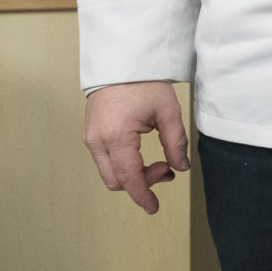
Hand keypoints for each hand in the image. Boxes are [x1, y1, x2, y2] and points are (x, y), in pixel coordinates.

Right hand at [84, 81, 187, 213]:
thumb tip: (181, 167)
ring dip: (133, 175)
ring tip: (159, 162)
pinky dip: (124, 165)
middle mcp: (97, 142)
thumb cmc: (145, 83)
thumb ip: (176, 142)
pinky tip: (143, 155)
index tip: (154, 208)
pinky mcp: (90, 135)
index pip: (129, 177)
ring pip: (109, 173)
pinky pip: (105, 161)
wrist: (121, 62)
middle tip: (167, 168)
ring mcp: (90, 139)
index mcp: (116, 137)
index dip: (143, 195)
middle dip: (142, 183)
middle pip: (116, 180)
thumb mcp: (169, 111)